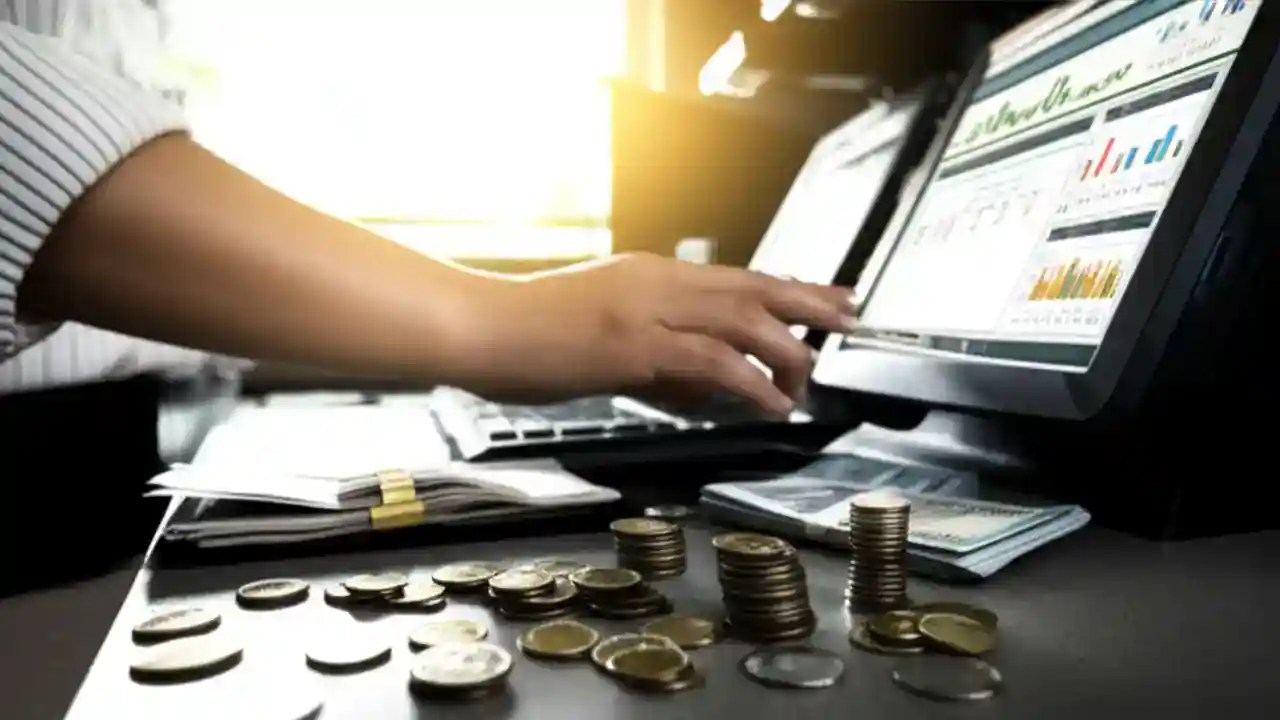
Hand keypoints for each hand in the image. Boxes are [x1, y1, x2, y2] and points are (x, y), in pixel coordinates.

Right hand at [454, 253, 857, 414]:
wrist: (479, 330)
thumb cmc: (531, 338)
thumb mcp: (607, 343)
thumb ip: (662, 362)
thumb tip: (709, 390)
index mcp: (651, 276)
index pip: (736, 277)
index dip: (788, 287)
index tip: (827, 296)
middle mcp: (656, 281)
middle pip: (753, 286)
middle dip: (809, 301)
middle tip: (851, 317)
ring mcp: (645, 309)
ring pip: (741, 318)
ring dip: (785, 350)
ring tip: (808, 381)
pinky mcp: (632, 344)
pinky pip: (709, 359)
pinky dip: (749, 380)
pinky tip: (770, 401)